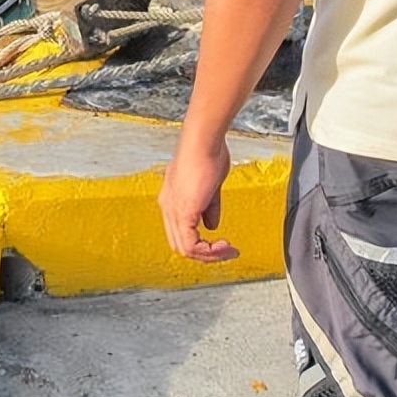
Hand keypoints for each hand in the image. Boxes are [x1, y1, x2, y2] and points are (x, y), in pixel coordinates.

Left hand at [159, 133, 239, 262]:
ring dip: (210, 255)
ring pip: (185, 249)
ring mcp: (173, 209)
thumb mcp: (209, 186)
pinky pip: (191, 245)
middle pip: (180, 245)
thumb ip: (209, 207)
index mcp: (172, 199)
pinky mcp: (183, 211)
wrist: (202, 141)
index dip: (200, 244)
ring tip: (228, 251)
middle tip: (226, 252)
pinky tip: (224, 246)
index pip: (180, 233)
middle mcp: (168, 206)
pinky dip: (209, 251)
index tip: (220, 244)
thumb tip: (212, 224)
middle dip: (206, 254)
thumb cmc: (205, 154)